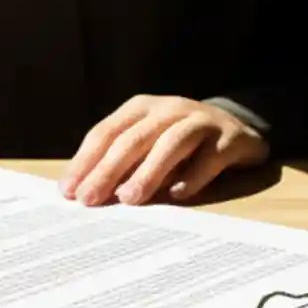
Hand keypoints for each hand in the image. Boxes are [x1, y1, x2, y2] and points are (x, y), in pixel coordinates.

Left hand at [60, 95, 268, 205]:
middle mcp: (168, 109)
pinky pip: (208, 158)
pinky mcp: (229, 139)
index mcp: (140, 109)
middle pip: (133, 139)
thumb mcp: (146, 145)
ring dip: (147, 172)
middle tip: (90, 199)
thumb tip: (82, 194)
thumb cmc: (179, 144)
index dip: (85, 161)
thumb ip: (119, 164)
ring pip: (170, 144)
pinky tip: (176, 195)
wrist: (238, 129)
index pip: (106, 133)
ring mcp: (200, 121)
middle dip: (108, 170)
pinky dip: (192, 176)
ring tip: (129, 199)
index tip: (69, 191)